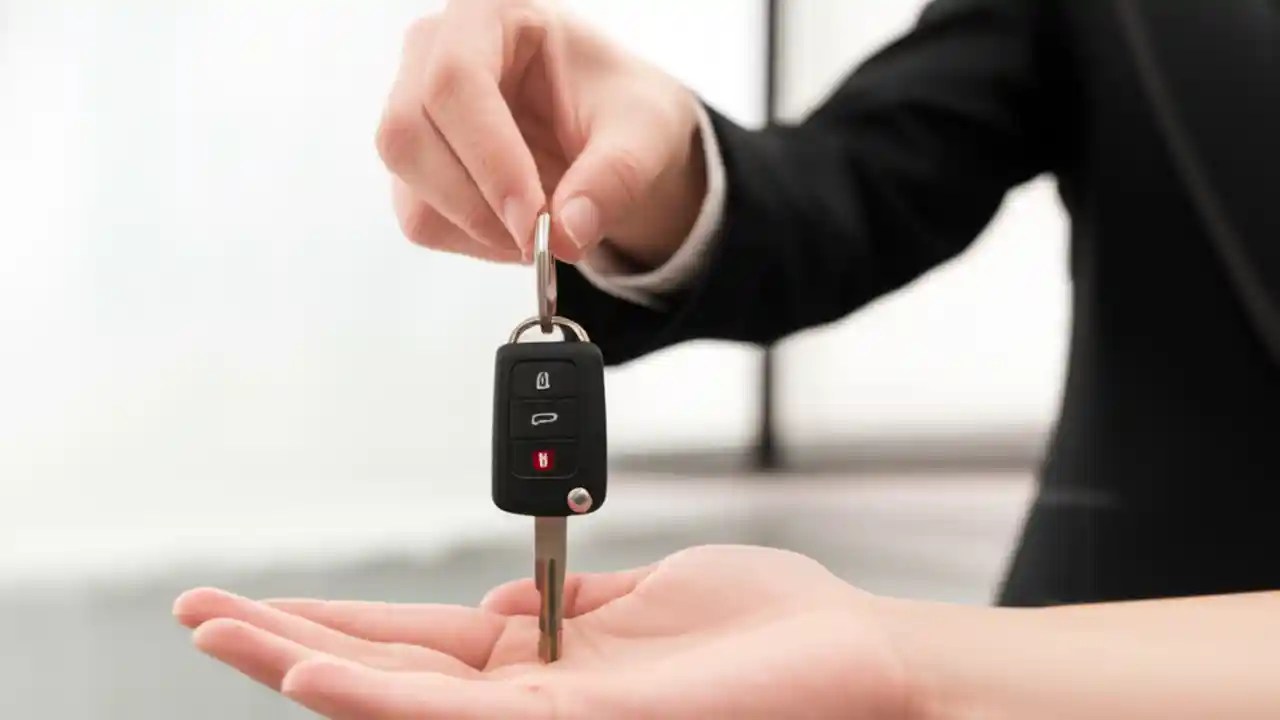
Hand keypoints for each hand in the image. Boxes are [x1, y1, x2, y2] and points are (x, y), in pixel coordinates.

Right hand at [174, 545, 914, 718]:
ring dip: (304, 668)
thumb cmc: (773, 630)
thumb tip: (497, 600)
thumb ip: (564, 599)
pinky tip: (314, 671)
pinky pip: (460, 716)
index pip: (414, 646)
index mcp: (548, 664)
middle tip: (199, 611)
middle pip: (386, 678)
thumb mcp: (644, 593)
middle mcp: (535, 704)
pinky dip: (379, 698)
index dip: (333, 623)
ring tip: (222, 631)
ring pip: (400, 705)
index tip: (264, 600)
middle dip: (288, 647)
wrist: (863, 661)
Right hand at [375, 0, 706, 268]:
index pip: (455, 79)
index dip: (490, 158)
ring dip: (477, 227)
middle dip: (475, 202)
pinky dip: (472, 241)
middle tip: (539, 242)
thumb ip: (612, 179)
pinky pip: (421, 218)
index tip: (534, 220)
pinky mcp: (415, 164)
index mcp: (489, 15)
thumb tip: (567, 233)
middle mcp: (434, 51)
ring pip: (408, 181)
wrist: (611, 138)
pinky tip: (517, 230)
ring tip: (542, 232)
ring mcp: (413, 106)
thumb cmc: (622, 113)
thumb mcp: (643, 137)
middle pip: (409, 131)